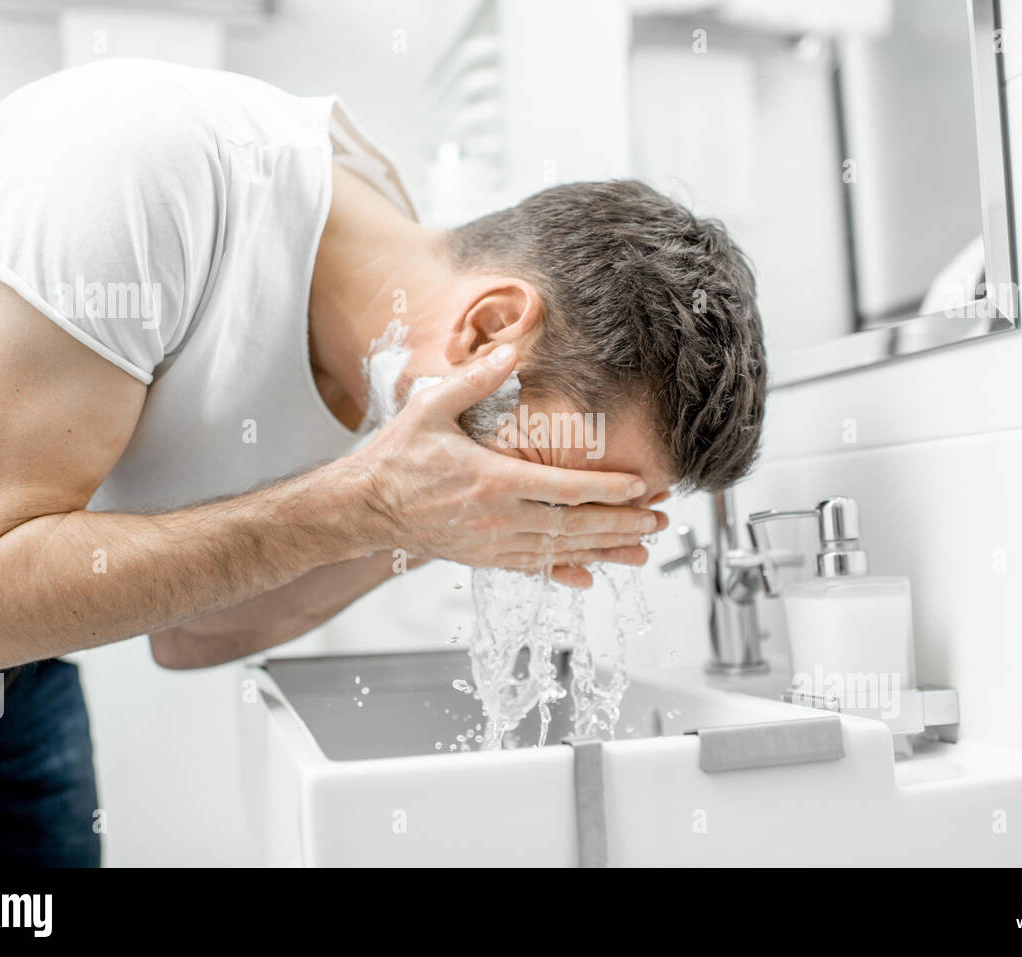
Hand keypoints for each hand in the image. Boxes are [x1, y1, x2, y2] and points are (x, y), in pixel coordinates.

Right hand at [347, 345, 665, 585]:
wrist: (362, 507)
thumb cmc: (395, 457)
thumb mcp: (431, 408)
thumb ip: (476, 381)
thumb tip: (511, 352)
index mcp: (491, 480)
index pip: (564, 489)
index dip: (607, 489)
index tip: (641, 487)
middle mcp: (497, 519)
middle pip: (573, 527)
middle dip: (621, 525)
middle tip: (659, 521)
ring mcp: (490, 544)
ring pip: (559, 553)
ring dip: (604, 551)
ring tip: (641, 550)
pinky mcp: (482, 559)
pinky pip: (532, 569)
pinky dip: (565, 572)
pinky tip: (590, 576)